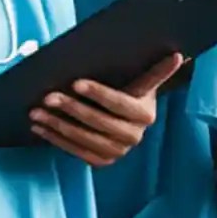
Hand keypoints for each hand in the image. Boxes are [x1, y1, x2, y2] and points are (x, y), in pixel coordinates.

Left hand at [30, 53, 184, 166]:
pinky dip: (55, 139)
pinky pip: (75, 151)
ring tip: (37, 111)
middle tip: (48, 96)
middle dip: (71, 109)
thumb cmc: (133, 93)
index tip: (76, 82)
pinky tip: (40, 127)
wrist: (132, 121)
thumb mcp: (144, 82)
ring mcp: (118, 152)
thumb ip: (157, 71)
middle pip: (98, 122)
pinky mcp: (102, 161)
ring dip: (57, 125)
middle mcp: (134, 136)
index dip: (98, 93)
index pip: (119, 103)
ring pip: (83, 138)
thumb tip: (179, 55)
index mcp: (145, 114)